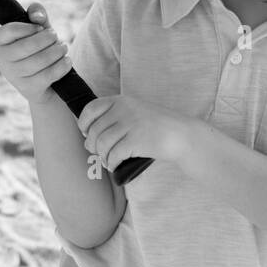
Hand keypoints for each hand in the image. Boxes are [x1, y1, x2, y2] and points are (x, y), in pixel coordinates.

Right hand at [0, 2, 72, 105]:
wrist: (44, 82)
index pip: (9, 30)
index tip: (40, 28)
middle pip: (26, 46)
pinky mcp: (28, 88)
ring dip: (56, 51)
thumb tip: (38, 15)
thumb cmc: (38, 48)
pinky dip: (61, 65)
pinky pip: (47, 75)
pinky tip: (66, 60)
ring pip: (39, 61)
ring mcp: (13, 76)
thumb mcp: (38, 29)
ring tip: (63, 47)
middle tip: (55, 36)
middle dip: (47, 39)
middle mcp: (1, 60)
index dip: (29, 27)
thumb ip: (37, 15)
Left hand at [77, 95, 193, 170]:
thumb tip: (87, 139)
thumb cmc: (157, 127)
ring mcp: (130, 124)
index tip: (86, 134)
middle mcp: (124, 109)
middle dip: (92, 145)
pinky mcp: (136, 140)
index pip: (91, 108)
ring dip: (102, 156)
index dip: (83, 123)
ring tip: (109, 161)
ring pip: (102, 144)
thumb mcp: (135, 112)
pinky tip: (115, 166)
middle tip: (100, 152)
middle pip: (94, 130)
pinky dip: (111, 163)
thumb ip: (114, 119)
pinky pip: (114, 154)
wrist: (182, 135)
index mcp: (121, 100)